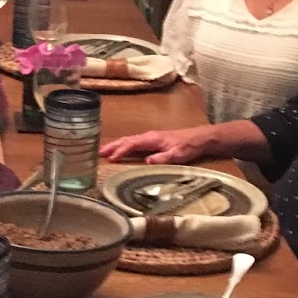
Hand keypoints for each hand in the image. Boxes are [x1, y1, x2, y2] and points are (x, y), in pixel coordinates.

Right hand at [99, 125, 216, 163]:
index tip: (110, 159)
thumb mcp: (177, 155)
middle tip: (98, 152)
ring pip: (129, 140)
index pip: (131, 144)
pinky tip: (121, 150)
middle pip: (126, 140)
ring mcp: (150, 138)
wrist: (200, 138)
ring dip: (116, 145)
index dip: (120, 151)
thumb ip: (162, 158)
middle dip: (112, 146)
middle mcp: (148, 136)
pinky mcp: (153, 141)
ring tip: (104, 151)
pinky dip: (124, 145)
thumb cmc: (188, 146)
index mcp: (152, 139)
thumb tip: (147, 161)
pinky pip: (134, 142)